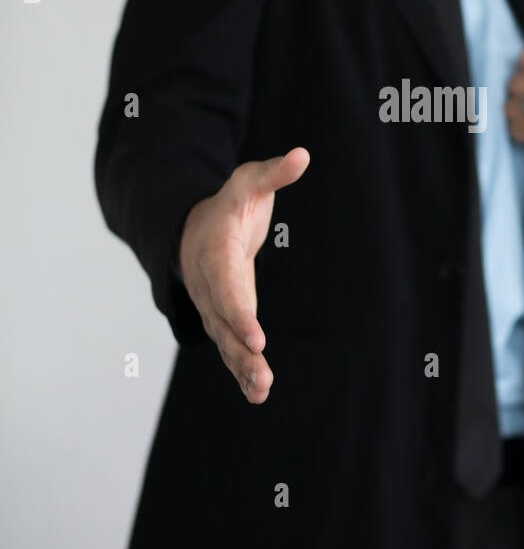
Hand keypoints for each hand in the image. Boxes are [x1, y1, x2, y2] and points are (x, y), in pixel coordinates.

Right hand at [178, 147, 310, 402]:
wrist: (194, 229)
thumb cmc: (229, 204)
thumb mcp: (248, 182)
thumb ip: (274, 173)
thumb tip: (303, 155)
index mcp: (215, 251)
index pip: (225, 285)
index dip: (238, 312)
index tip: (256, 337)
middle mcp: (208, 284)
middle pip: (223, 320)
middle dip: (241, 349)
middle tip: (262, 371)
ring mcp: (212, 305)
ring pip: (224, 340)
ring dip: (242, 367)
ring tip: (262, 391)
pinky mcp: (222, 319)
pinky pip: (229, 347)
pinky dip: (242, 370)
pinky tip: (258, 393)